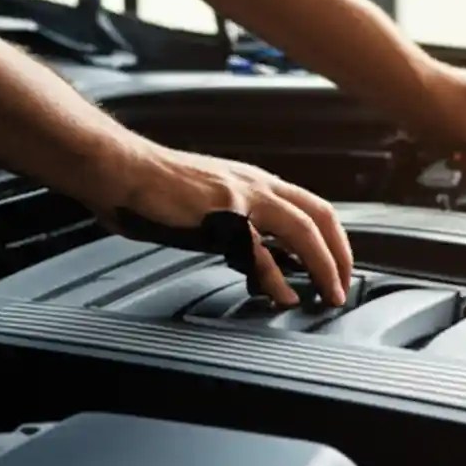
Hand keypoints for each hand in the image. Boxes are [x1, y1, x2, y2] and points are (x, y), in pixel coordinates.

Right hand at [92, 145, 352, 306]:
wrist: (121, 168)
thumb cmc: (155, 189)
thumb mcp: (210, 205)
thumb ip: (237, 228)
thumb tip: (257, 262)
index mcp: (256, 182)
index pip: (313, 208)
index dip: (333, 240)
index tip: (338, 268)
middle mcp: (256, 184)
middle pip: (321, 216)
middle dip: (340, 254)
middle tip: (343, 287)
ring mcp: (242, 196)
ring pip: (303, 229)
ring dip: (323, 265)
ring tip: (329, 294)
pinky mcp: (222, 212)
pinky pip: (260, 250)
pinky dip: (277, 278)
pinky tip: (283, 296)